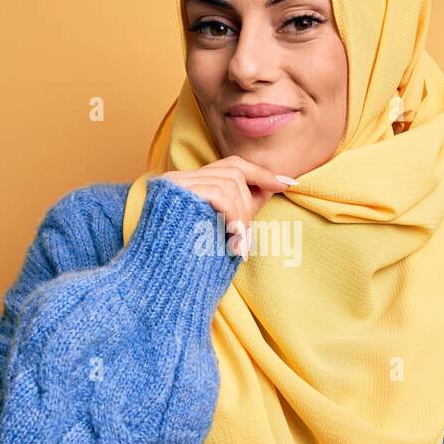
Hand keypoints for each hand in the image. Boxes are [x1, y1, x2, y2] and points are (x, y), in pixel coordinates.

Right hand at [160, 156, 297, 257]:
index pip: (233, 164)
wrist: (154, 279)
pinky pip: (218, 194)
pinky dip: (233, 214)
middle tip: (246, 237)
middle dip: (249, 202)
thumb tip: (276, 187)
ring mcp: (176, 182)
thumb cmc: (187, 258)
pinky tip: (233, 236)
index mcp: (192, 184)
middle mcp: (181, 177)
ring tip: (238, 244)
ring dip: (242, 215)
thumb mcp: (220, 229)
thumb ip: (241, 208)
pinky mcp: (174, 191)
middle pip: (234, 170)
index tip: (289, 183)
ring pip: (229, 183)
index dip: (262, 173)